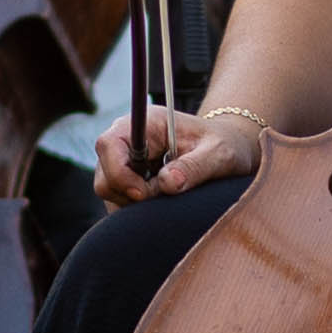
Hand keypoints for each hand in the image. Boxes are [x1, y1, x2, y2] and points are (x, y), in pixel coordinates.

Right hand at [100, 102, 264, 204]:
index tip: (145, 193)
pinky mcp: (127, 179)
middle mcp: (129, 138)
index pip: (109, 144)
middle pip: (104, 175)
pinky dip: (137, 209)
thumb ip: (195, 167)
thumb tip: (167, 183)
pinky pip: (118, 202)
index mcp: (147, 123)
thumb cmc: (225, 146)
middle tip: (165, 197)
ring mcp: (125, 160)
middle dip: (129, 194)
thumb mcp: (220, 154)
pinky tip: (163, 201)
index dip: (119, 172)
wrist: (228, 150)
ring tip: (169, 196)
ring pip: (108, 191)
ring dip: (134, 203)